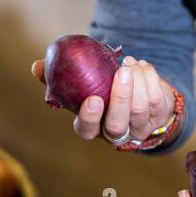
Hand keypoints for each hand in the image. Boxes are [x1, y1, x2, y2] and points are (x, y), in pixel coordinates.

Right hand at [31, 55, 176, 145]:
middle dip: (120, 98)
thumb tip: (36, 67)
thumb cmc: (103, 88)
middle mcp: (117, 133)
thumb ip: (59, 75)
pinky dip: (149, 77)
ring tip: (128, 63)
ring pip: (140, 109)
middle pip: (117, 124)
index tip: (93, 99)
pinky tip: (140, 65)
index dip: (90, 118)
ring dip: (137, 81)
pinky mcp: (159, 115)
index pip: (88, 131)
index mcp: (95, 127)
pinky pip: (157, 98)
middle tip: (121, 72)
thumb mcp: (82, 82)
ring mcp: (140, 126)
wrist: (142, 92)